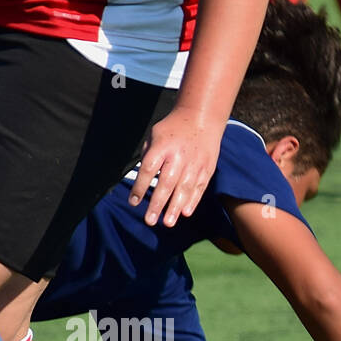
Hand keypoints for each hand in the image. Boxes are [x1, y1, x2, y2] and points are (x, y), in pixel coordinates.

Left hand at [128, 106, 220, 227]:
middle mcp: (179, 156)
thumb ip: (147, 155)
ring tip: (167, 223)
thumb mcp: (154, 134)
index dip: (140, 187)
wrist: (202, 117)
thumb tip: (141, 181)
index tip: (133, 202)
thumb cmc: (173, 129)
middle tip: (149, 220)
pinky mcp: (207, 168)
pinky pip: (199, 187)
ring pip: (184, 188)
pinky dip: (192, 201)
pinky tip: (185, 213)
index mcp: (162, 146)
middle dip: (157, 203)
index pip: (148, 169)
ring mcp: (194, 163)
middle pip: (166, 183)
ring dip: (175, 207)